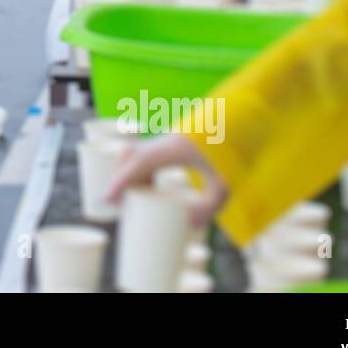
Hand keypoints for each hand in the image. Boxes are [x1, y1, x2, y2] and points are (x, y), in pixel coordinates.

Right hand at [106, 133, 228, 227]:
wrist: (239, 123)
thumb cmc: (233, 152)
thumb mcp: (225, 184)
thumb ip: (210, 206)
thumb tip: (190, 225)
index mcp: (172, 149)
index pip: (138, 163)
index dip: (120, 181)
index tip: (107, 198)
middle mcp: (164, 141)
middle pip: (129, 157)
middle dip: (118, 179)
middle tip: (115, 204)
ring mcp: (165, 140)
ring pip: (134, 153)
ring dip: (126, 173)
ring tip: (128, 198)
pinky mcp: (170, 141)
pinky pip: (145, 153)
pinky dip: (138, 168)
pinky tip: (146, 185)